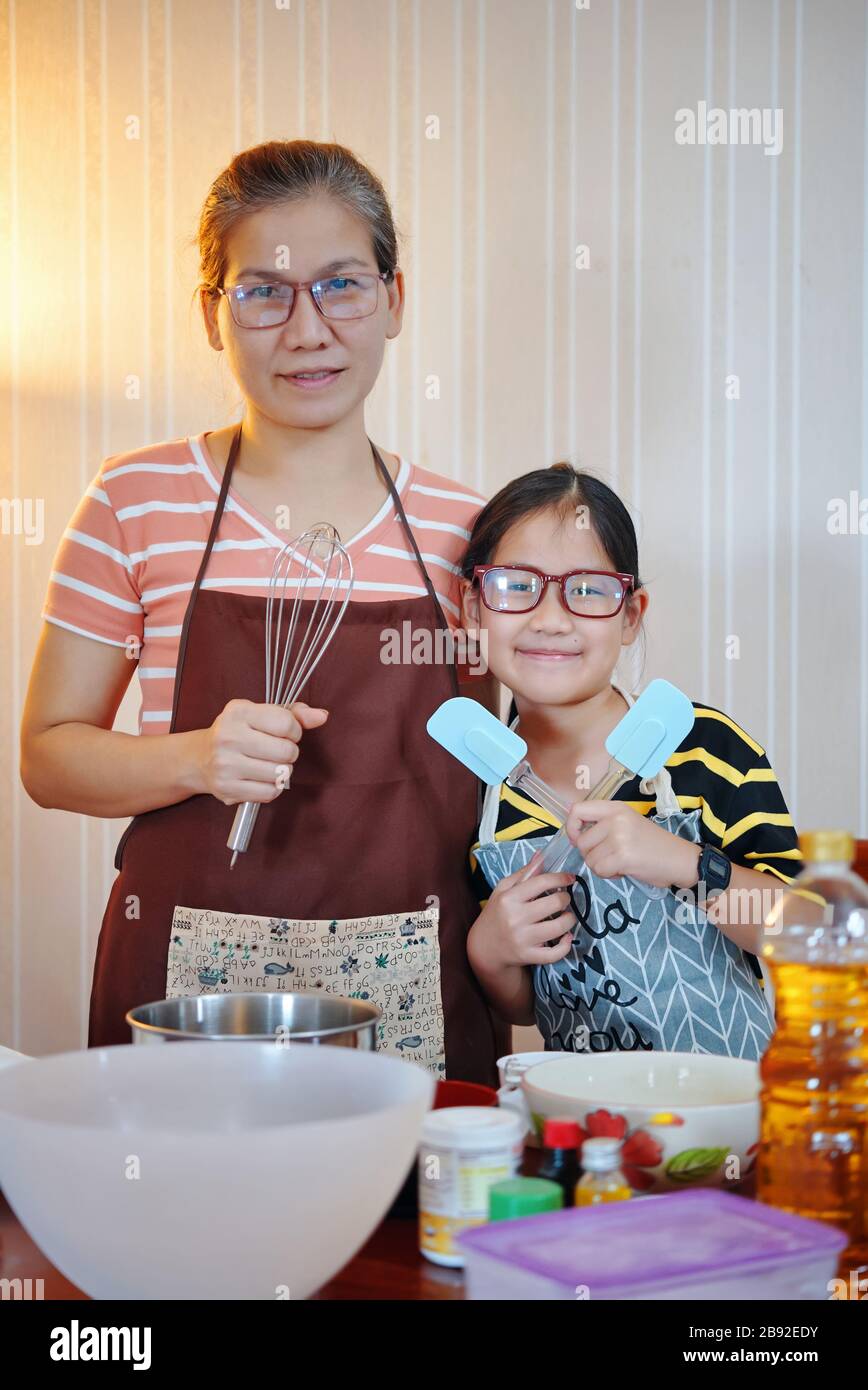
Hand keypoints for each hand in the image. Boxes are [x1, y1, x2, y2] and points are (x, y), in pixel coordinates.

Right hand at [194, 699, 328, 805]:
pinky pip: (270, 792)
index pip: (286, 723)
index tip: (285, 733)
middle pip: (286, 751)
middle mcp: (228, 736)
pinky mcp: (227, 788)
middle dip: (289, 753)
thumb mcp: (261, 715)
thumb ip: (294, 714)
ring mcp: (226, 764)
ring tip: (267, 765)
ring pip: (280, 774)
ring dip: (281, 772)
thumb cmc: (238, 733)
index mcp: (239, 712)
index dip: (294, 731)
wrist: (200, 758)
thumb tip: (321, 716)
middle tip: (276, 752)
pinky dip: (272, 787)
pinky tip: (260, 778)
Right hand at [467, 851, 576, 971]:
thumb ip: (524, 873)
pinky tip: (566, 937)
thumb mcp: (504, 890)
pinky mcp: (528, 956)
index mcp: (509, 898)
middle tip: (564, 899)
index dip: (560, 878)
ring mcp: (522, 938)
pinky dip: (566, 945)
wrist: (483, 948)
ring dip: (569, 919)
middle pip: (554, 903)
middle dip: (566, 899)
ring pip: (559, 927)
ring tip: (566, 916)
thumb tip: (542, 854)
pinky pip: (555, 953)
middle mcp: (515, 917)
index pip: (541, 882)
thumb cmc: (497, 914)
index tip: (570, 879)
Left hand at [564, 800, 700, 889]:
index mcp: (615, 808)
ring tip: (620, 862)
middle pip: (581, 841)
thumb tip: (573, 832)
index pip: (577, 809)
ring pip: (589, 858)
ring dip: (601, 866)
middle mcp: (615, 819)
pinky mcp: (622, 856)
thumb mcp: (627, 823)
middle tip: (611, 856)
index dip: (571, 827)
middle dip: (592, 854)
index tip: (577, 838)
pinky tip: (623, 870)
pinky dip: (609, 875)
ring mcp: (619, 837)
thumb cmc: (652, 844)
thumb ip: (603, 823)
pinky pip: (599, 870)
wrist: (679, 859)